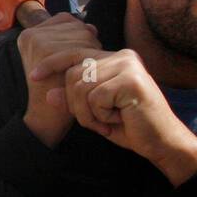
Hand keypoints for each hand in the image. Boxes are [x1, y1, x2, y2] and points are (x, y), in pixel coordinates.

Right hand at [15, 13, 101, 147]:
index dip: (79, 35)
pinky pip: (81, 45)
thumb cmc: (57, 89)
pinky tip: (85, 72)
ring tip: (86, 70)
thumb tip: (92, 27)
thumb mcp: (59, 60)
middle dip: (87, 43)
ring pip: (82, 34)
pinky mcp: (45, 50)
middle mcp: (30, 34)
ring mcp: (36, 41)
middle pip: (75, 25)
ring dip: (91, 50)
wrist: (46, 116)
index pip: (66, 20)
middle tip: (86, 65)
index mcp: (29, 34)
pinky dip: (91, 57)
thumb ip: (71, 39)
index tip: (80, 56)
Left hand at [53, 48, 196, 184]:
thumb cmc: (131, 127)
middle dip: (77, 105)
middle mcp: (121, 56)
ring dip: (89, 113)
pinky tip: (120, 118)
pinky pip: (95, 98)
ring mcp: (127, 66)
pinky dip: (102, 115)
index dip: (52, 64)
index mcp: (114, 59)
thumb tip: (48, 94)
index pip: (74, 54)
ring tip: (109, 120)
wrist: (162, 142)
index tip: (34, 76)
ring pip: (81, 87)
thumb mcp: (96, 114)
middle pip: (73, 75)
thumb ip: (75, 101)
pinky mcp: (130, 80)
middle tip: (98, 121)